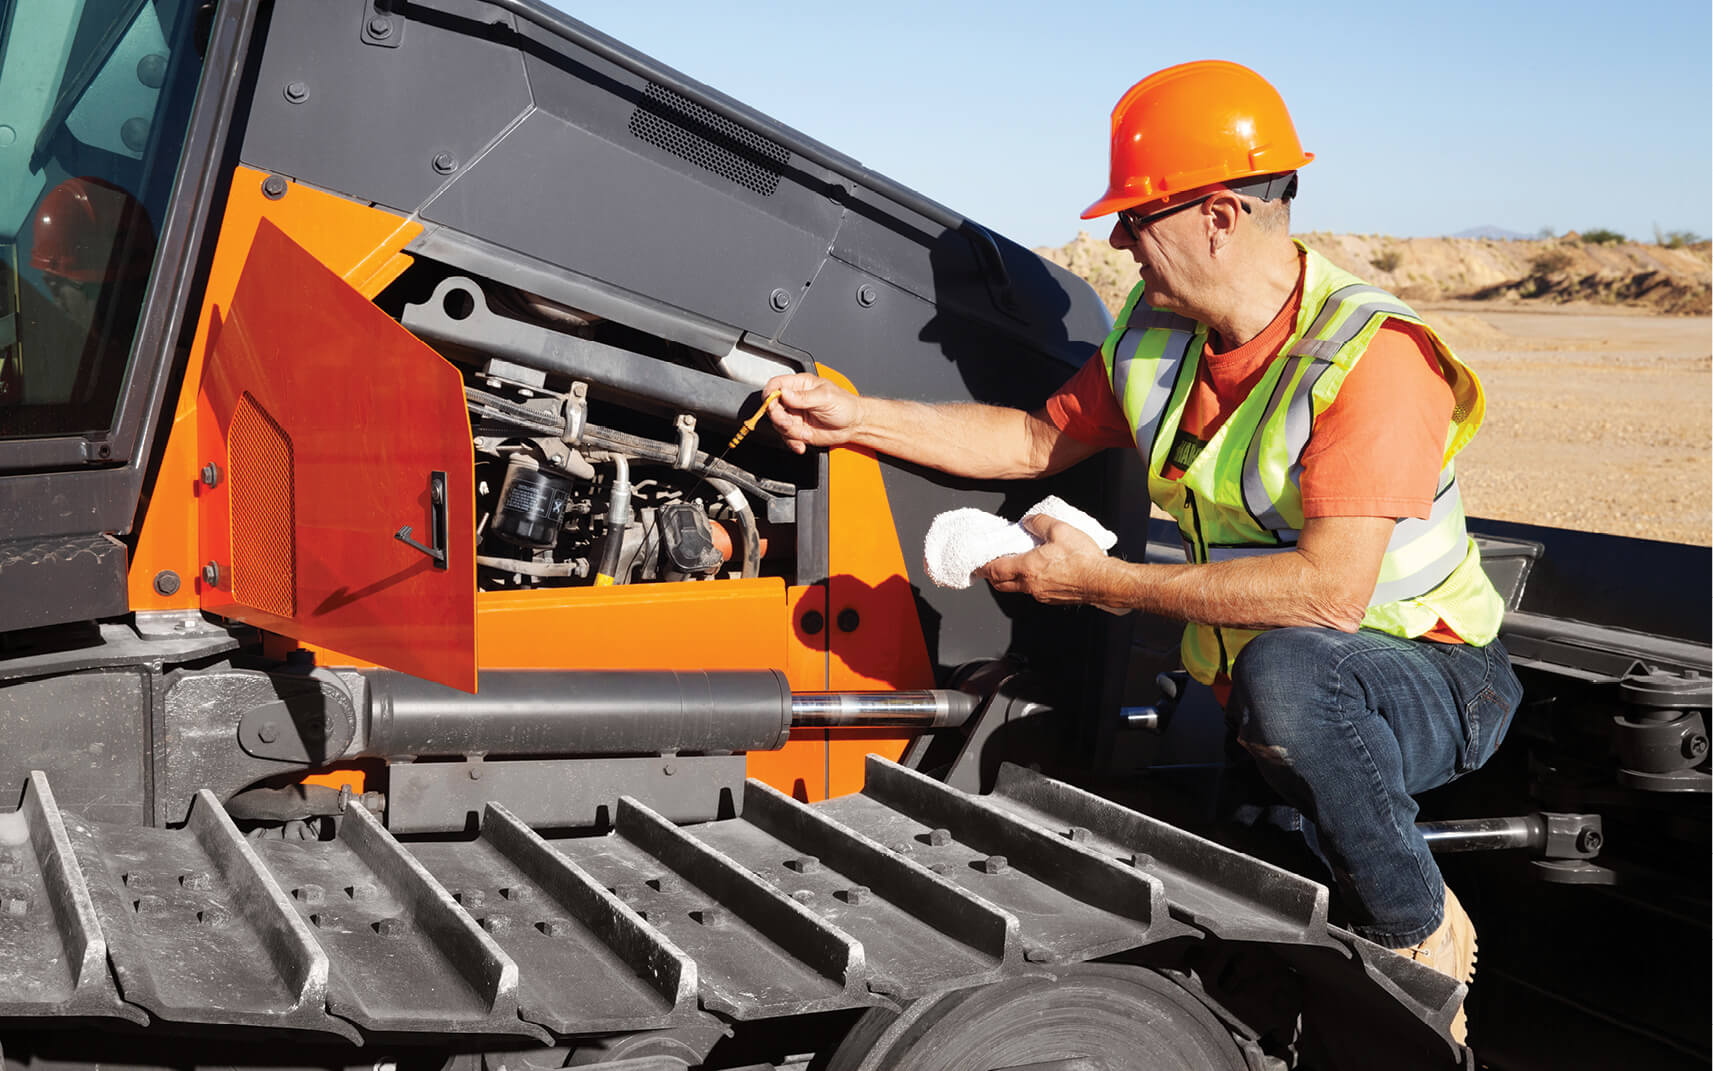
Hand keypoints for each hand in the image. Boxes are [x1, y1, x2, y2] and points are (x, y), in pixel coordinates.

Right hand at [762, 373, 862, 453]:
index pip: (776, 385)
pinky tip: (802, 444)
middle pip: (772, 407)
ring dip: (789, 432)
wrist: (854, 425)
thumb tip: (784, 393)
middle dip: (779, 417)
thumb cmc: (845, 405)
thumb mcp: (825, 397)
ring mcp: (795, 415)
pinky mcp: (798, 430)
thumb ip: (803, 397)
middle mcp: (794, 400)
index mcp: (800, 385)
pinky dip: (793, 442)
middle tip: (789, 423)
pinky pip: (787, 437)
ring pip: (778, 424)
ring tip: (804, 434)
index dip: (770, 394)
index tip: (772, 404)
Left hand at [976, 514, 1112, 604]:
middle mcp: (1031, 585)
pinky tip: (1037, 571)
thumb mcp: (1060, 530)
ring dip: (1011, 578)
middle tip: (988, 566)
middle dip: (992, 576)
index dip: (983, 566)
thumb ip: (1040, 522)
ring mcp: (1041, 594)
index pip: (995, 570)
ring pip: (1017, 588)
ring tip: (1014, 564)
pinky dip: (1028, 581)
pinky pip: (1033, 590)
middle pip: (1001, 584)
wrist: (1103, 581)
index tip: (977, 563)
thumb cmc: (1083, 559)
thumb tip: (1030, 521)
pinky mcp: (1053, 598)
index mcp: (1027, 568)